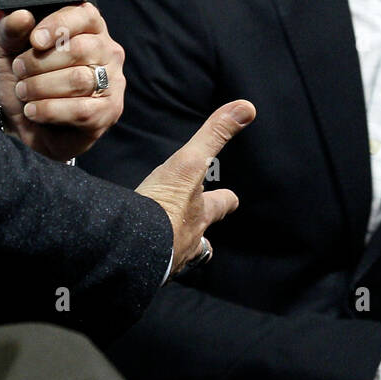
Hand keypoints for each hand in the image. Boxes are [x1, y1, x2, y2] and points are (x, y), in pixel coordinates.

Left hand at [0, 2, 124, 161]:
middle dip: (41, 62)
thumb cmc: (23, 81)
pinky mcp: (109, 111)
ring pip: (79, 79)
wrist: (24, 125)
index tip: (35, 40)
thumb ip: (10, 30)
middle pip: (81, 49)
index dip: (59, 26)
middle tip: (19, 71)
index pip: (85, 15)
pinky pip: (81, 109)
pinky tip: (33, 110)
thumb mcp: (7, 51)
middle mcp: (107, 51)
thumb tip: (22, 16)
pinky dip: (49, 110)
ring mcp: (113, 82)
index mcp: (89, 27)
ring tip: (24, 92)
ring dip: (42, 87)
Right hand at [135, 101, 249, 274]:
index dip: (226, 199)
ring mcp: (166, 261)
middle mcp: (187, 240)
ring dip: (176, 254)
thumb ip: (215, 134)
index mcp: (199, 214)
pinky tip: (135, 262)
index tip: (231, 197)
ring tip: (169, 254)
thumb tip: (248, 107)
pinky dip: (146, 265)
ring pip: (179, 259)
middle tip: (203, 237)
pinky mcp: (141, 272)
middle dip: (203, 238)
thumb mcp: (190, 161)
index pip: (221, 204)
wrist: (133, 247)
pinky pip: (148, 271)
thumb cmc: (164, 204)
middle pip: (203, 243)